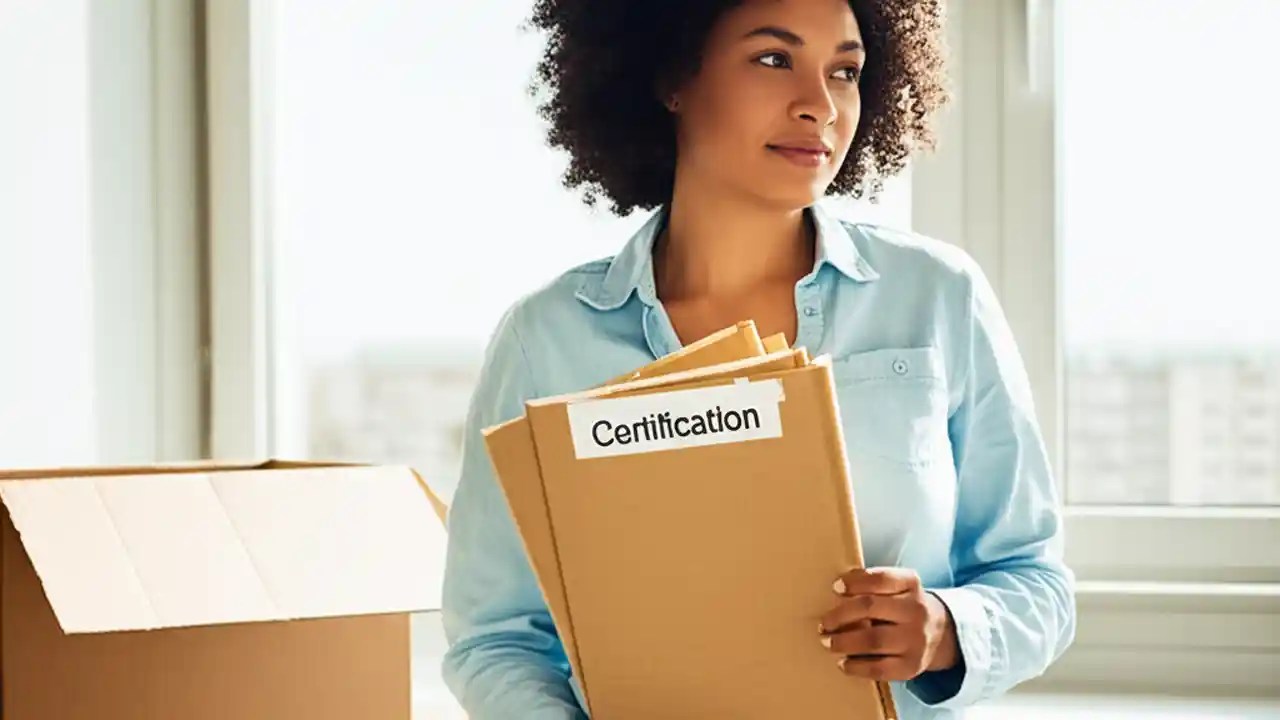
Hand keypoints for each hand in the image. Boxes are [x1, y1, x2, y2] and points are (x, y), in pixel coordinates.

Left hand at [818, 567, 958, 680]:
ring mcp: (916, 640)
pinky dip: (856, 666)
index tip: (835, 587)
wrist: (940, 633)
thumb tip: (837, 588)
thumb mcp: (897, 586)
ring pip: (872, 640)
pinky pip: (878, 669)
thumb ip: (871, 583)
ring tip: (827, 642)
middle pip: (870, 607)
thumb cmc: (903, 606)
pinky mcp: (911, 666)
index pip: (880, 578)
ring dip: (843, 642)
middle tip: (823, 624)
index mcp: (911, 584)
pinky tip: (842, 663)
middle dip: (840, 615)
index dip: (855, 581)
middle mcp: (917, 610)